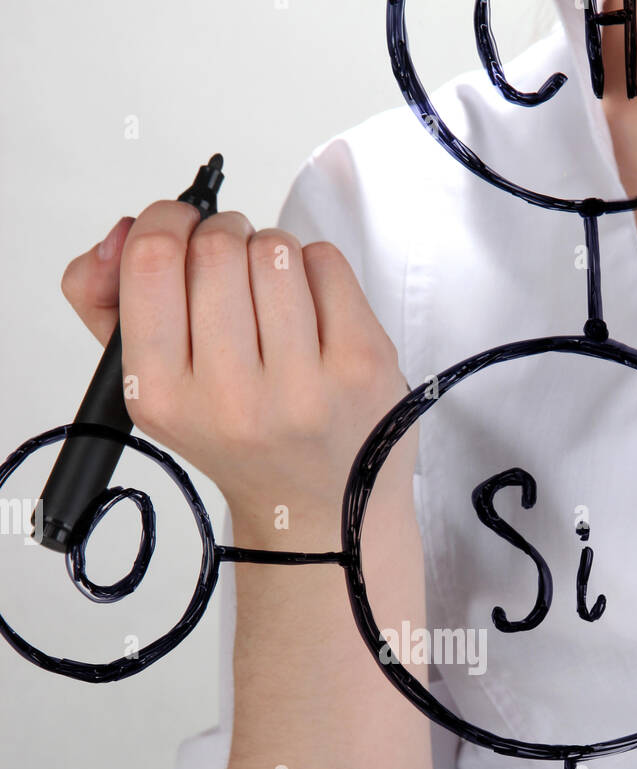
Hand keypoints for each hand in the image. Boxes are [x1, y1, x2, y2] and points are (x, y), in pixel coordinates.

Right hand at [60, 203, 415, 546]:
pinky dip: (317, 270)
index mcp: (164, 398)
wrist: (314, 506)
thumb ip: (105, 301)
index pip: (151, 260)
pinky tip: (312, 316)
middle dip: (224, 238)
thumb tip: (121, 236)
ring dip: (271, 254)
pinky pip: (327, 262)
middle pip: (217, 246)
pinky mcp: (361, 367)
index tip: (179, 231)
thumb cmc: (236, 436)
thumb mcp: (155, 383)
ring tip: (273, 302)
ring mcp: (303, 385)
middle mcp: (232, 399)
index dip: (165, 222)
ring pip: (274, 248)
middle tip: (233, 274)